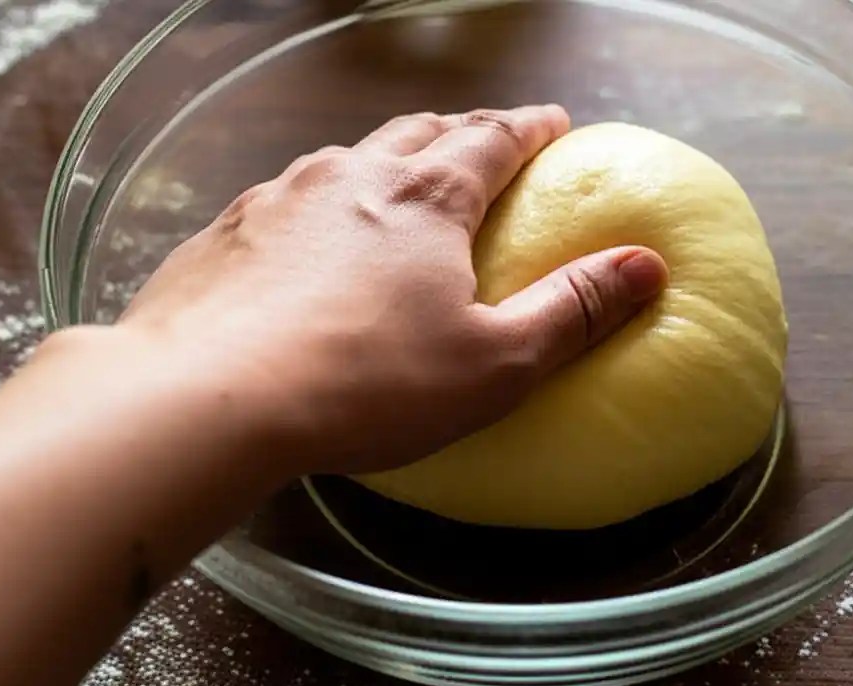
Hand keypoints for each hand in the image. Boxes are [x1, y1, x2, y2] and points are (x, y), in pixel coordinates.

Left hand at [114, 104, 666, 473]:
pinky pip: (288, 199)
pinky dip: (320, 204)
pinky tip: (311, 240)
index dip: (528, 128)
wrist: (205, 397)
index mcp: (427, 196)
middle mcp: (353, 175)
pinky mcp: (225, 232)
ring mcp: (279, 196)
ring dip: (386, 160)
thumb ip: (573, 311)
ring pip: (348, 158)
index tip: (554, 123)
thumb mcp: (495, 362)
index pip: (492, 138)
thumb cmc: (367, 383)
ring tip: (400, 182)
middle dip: (461, 131)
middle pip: (420, 132)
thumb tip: (647, 267)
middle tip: (486, 141)